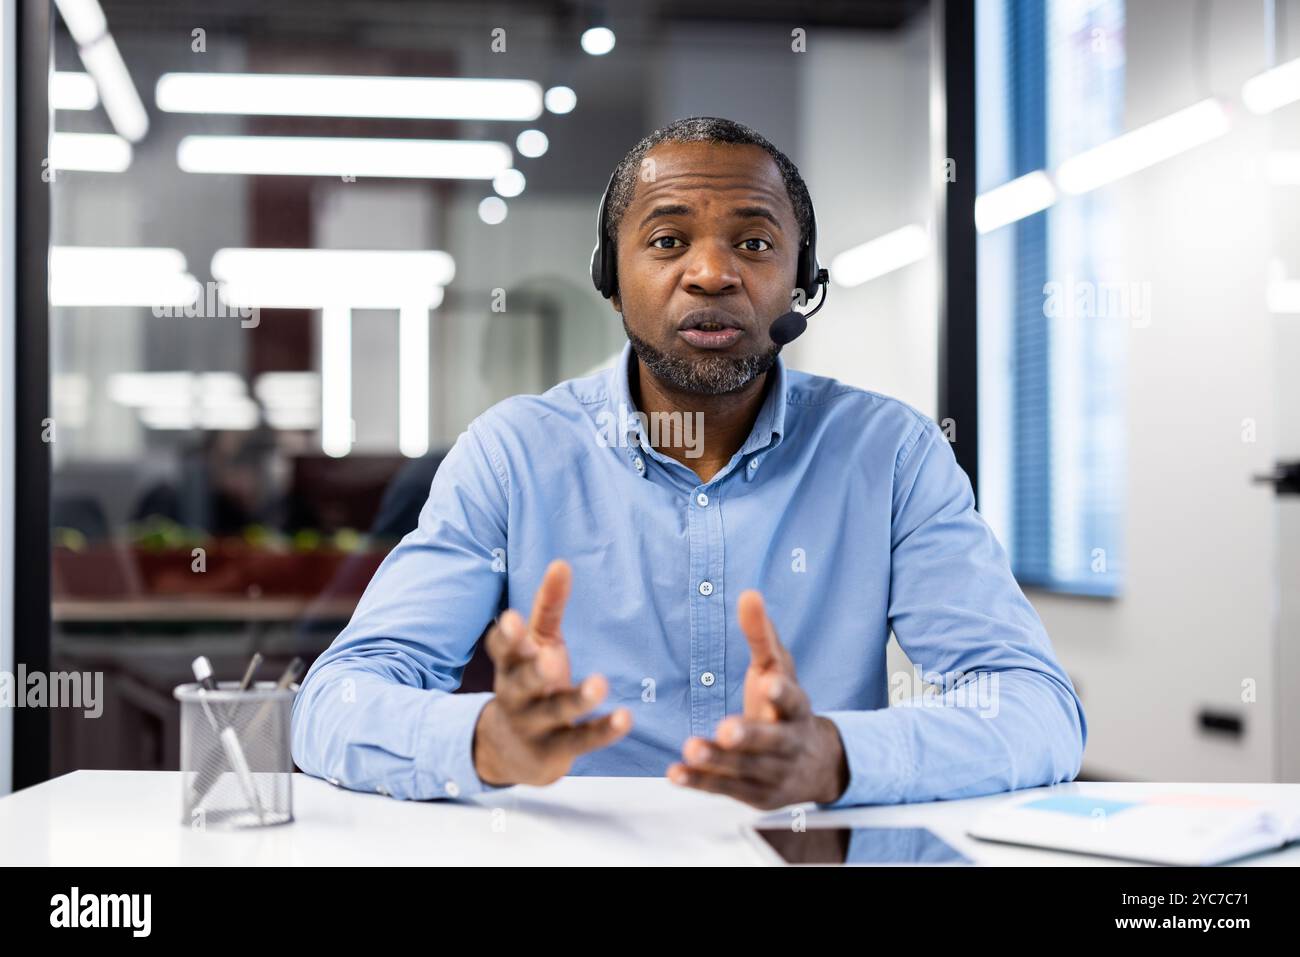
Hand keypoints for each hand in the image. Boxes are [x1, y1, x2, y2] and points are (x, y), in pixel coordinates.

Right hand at [473, 559, 632, 786]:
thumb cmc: (530, 683)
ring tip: (600, 683)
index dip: (506, 636)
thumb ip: (548, 606)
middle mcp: (517, 695)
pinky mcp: (555, 750)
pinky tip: (625, 717)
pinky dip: (602, 730)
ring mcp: (535, 725)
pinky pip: (580, 739)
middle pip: (522, 682)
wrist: (512, 752)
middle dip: (533, 670)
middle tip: (547, 658)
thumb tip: (562, 563)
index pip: (502, 650)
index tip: (512, 618)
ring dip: (576, 698)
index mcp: (510, 665)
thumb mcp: (537, 644)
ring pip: (554, 712)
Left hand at [667, 590, 848, 808]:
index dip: (781, 694)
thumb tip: (748, 594)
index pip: (793, 700)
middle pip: (771, 742)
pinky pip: (724, 787)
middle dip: (749, 735)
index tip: (768, 684)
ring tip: (691, 747)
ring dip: (717, 759)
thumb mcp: (778, 669)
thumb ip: (762, 635)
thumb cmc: (788, 709)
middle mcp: (788, 743)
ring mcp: (772, 772)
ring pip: (744, 768)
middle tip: (727, 728)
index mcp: (797, 710)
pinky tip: (676, 772)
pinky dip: (699, 781)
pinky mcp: (753, 793)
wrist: (816, 766)